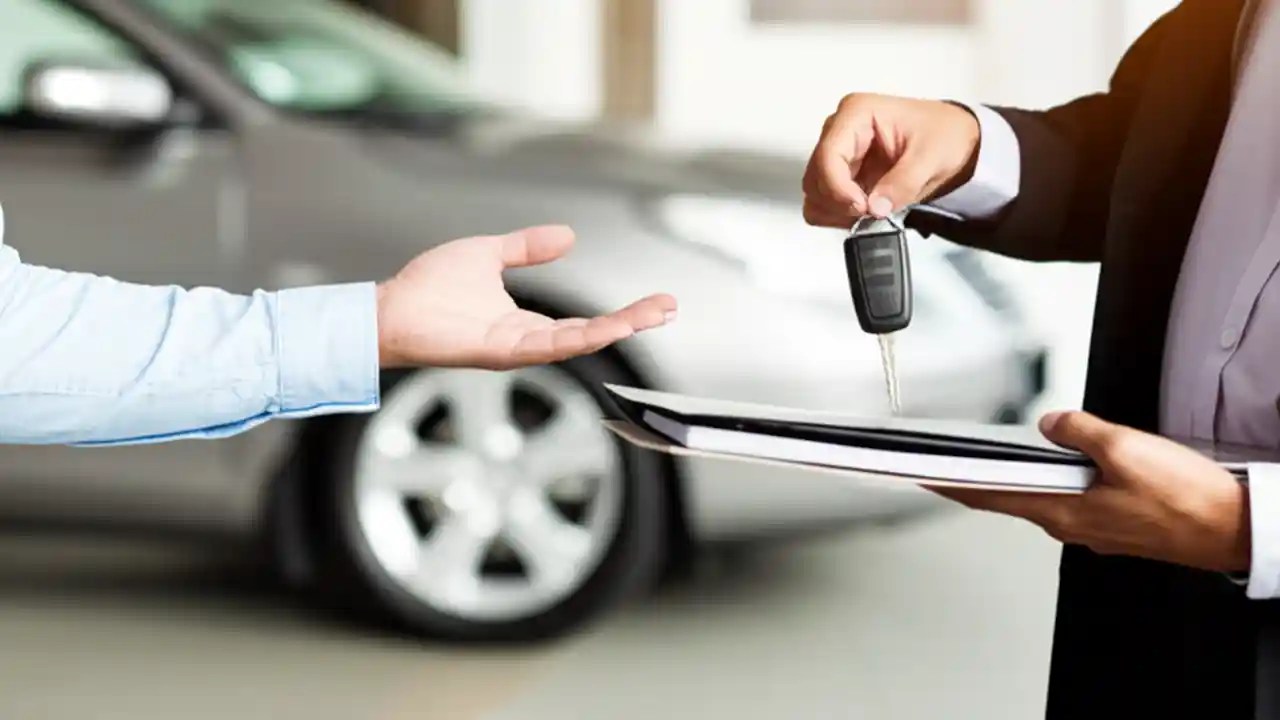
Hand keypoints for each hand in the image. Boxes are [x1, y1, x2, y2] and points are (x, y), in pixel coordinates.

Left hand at [376, 225, 676, 369]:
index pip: (584, 320)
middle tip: (669, 308)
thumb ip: (527, 248)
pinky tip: (604, 328)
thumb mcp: (488, 255)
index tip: (655, 302)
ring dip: (615, 328)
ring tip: (650, 315)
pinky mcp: (498, 351)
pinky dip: (578, 338)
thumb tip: (568, 236)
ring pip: (576, 342)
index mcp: (525, 321)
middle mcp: (525, 340)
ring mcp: (514, 348)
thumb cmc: (426, 288)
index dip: (622, 313)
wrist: (388, 307)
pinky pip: (546, 346)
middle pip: (591, 334)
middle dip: (632, 322)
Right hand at [802, 93, 980, 226]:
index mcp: (857, 113)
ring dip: (837, 211)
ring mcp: (838, 154)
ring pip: (815, 192)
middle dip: (839, 202)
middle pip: (815, 177)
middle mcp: (839, 131)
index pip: (828, 156)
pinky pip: (824, 202)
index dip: (838, 188)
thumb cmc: (944, 135)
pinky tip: (864, 212)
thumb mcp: (932, 157)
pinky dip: (839, 215)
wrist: (957, 141)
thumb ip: (903, 183)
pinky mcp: (842, 175)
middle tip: (871, 211)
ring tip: (871, 211)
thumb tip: (875, 208)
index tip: (862, 208)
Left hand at [935, 411, 1251, 573]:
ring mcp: (1091, 527)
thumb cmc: (1185, 500)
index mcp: (1061, 511)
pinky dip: (1053, 482)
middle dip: (975, 479)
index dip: (950, 484)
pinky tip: (1058, 466)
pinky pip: (1071, 498)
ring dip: (1015, 479)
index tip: (920, 476)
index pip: (988, 496)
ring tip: (989, 460)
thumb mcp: (1124, 449)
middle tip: (943, 464)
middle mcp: (1069, 525)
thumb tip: (1051, 423)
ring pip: (1042, 496)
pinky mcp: (1113, 523)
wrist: (1231, 529)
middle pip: (1009, 497)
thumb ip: (1079, 431)